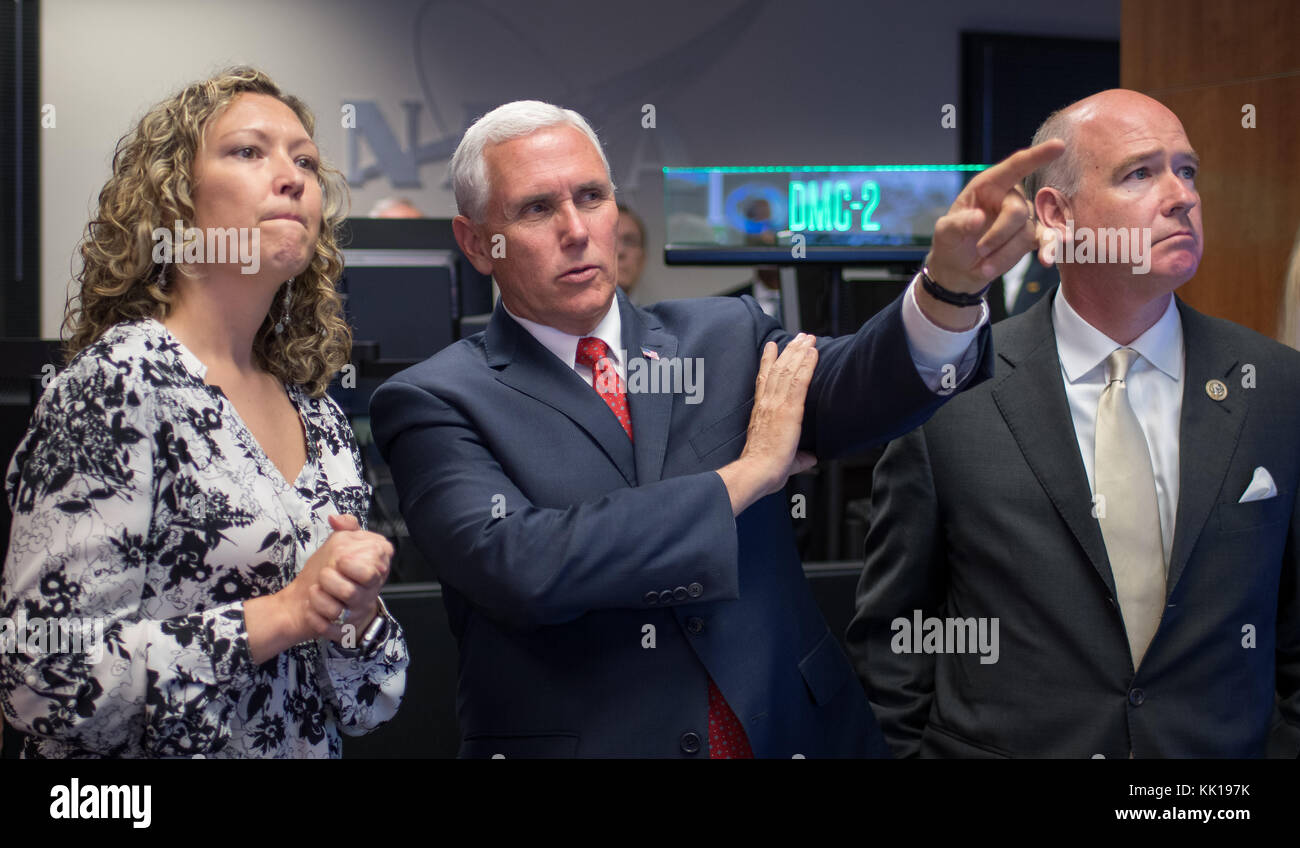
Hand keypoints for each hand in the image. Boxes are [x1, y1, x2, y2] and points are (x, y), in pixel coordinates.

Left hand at [282, 513, 393, 643]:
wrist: (320, 596)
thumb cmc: (335, 567)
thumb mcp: (345, 542)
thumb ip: (347, 526)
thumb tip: (336, 519)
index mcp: (375, 571)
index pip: (373, 570)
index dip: (352, 564)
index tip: (340, 560)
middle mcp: (369, 594)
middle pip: (352, 591)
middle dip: (331, 581)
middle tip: (324, 575)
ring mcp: (357, 614)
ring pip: (338, 610)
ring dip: (318, 598)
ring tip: (314, 591)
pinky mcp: (343, 631)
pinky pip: (328, 629)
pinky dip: (316, 619)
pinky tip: (311, 610)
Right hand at [717, 333, 818, 514]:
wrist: (758, 471)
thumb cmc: (764, 469)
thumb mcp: (783, 460)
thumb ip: (797, 456)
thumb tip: (809, 459)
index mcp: (761, 412)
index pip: (764, 380)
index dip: (768, 361)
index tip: (771, 347)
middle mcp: (767, 404)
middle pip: (778, 369)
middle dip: (790, 350)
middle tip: (799, 336)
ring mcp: (777, 404)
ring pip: (788, 370)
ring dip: (799, 351)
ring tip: (808, 338)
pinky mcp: (789, 409)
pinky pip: (799, 381)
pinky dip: (806, 364)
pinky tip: (813, 353)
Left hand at [924, 139, 1065, 291]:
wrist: (959, 268)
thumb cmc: (951, 242)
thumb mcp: (944, 233)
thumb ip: (957, 224)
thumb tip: (979, 218)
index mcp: (989, 185)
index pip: (1016, 166)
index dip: (1037, 156)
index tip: (1059, 146)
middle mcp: (1011, 197)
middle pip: (1018, 211)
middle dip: (998, 235)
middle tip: (980, 250)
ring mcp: (1024, 217)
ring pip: (1026, 234)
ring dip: (1005, 254)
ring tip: (985, 267)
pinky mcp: (1032, 238)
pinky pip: (1045, 241)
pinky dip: (1047, 250)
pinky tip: (1046, 259)